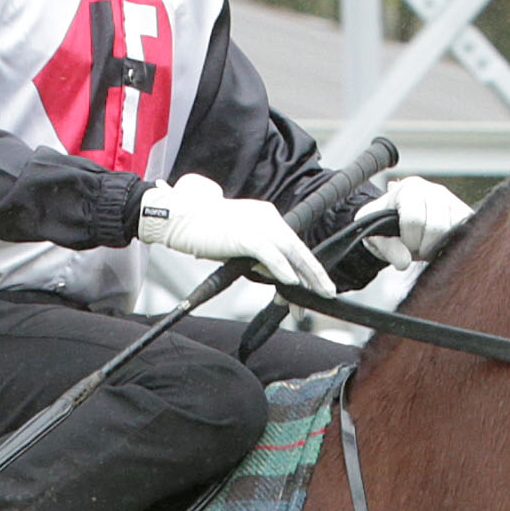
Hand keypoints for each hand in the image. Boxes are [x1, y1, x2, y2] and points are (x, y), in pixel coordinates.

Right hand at [136, 171, 334, 296]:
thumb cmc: (205, 231)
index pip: (292, 246)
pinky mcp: (246, 234)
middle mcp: (268, 218)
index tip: (314, 288)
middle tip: (327, 293)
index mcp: (268, 217)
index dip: (305, 269)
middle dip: (314, 274)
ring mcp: (258, 225)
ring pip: (291, 251)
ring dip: (306, 275)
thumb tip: (276, 275)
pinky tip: (292, 283)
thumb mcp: (239, 246)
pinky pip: (270, 254)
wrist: (182, 217)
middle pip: (298, 248)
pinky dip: (283, 269)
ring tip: (316, 293)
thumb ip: (259, 258)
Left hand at [348, 173, 473, 264]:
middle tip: (416, 250)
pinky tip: (439, 246)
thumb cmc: (385, 228)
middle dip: (424, 247)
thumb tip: (404, 262)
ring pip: (453, 231)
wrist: (399, 222)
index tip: (403, 245)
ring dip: (439, 248)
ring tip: (427, 247)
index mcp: (409, 189)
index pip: (414, 219)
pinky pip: (467, 232)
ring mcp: (453, 200)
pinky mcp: (465, 213)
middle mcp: (434, 190)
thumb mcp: (376, 237)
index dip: (408, 241)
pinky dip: (453, 245)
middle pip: (436, 227)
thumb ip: (387, 249)